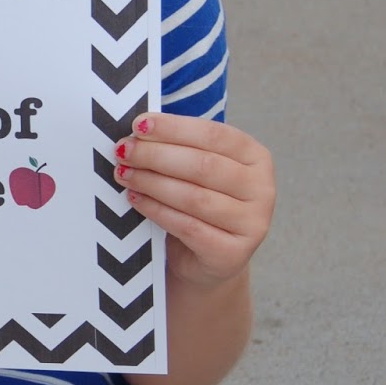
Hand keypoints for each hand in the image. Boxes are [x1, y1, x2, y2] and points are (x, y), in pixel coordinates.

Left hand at [114, 112, 274, 289]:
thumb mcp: (196, 171)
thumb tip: (139, 128)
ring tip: (124, 174)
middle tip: (123, 150)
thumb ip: (179, 148)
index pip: (215, 135)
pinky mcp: (232, 254)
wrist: (205, 260)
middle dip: (157, 155)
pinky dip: (157, 210)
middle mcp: (262, 189)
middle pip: (203, 165)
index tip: (140, 124)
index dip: (175, 128)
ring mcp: (252, 224)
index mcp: (256, 157)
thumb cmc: (198, 205)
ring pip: (194, 197)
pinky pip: (188, 227)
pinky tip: (136, 199)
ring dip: (152, 182)